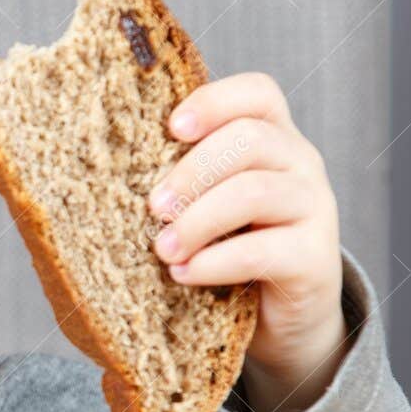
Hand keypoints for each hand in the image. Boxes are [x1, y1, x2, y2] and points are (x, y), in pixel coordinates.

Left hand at [146, 72, 348, 411]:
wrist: (284, 317)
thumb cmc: (230, 248)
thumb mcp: (207, 204)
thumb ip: (178, 179)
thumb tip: (96, 167)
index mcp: (272, 138)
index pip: (258, 93)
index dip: (214, 101)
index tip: (171, 127)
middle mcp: (300, 164)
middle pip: (251, 139)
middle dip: (191, 171)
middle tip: (152, 207)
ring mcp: (314, 208)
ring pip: (256, 192)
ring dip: (197, 220)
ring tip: (162, 249)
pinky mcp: (315, 258)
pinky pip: (263, 251)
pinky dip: (214, 262)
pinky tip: (183, 273)